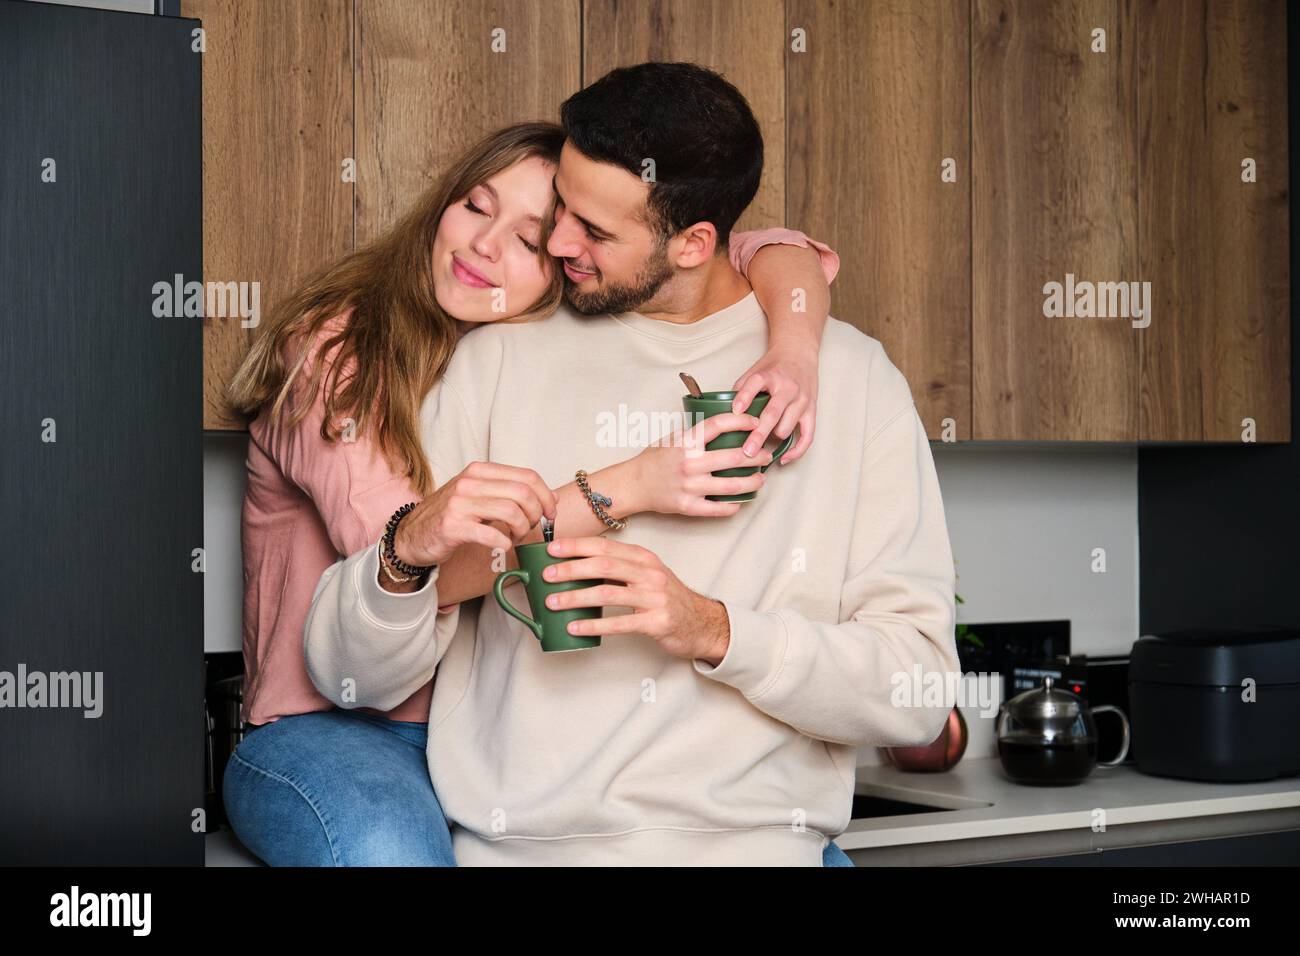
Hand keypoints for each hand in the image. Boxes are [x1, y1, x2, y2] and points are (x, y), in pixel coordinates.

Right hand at [392, 461, 556, 567]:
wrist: (412, 536)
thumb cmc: (451, 516)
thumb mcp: (480, 496)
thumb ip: (510, 492)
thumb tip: (550, 496)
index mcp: (480, 471)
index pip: (528, 476)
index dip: (546, 496)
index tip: (550, 512)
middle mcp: (469, 482)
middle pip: (523, 493)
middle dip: (535, 514)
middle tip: (530, 528)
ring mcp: (460, 503)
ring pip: (511, 512)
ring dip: (521, 530)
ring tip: (515, 537)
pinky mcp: (453, 526)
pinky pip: (492, 535)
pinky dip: (505, 544)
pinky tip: (503, 546)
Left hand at [539, 536, 730, 663]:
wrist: (701, 623)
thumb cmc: (666, 599)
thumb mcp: (645, 576)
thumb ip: (618, 569)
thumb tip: (576, 566)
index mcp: (643, 558)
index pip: (605, 546)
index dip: (576, 547)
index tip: (551, 549)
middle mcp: (649, 573)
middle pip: (604, 565)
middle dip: (571, 569)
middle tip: (546, 576)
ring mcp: (654, 597)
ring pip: (607, 592)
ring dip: (576, 597)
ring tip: (553, 603)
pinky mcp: (656, 621)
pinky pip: (619, 623)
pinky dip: (594, 625)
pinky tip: (576, 627)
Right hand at [631, 412, 773, 516]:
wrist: (633, 484)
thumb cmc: (653, 460)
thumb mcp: (672, 438)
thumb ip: (696, 434)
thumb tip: (724, 426)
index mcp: (686, 442)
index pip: (719, 425)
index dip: (741, 421)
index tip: (755, 423)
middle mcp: (689, 463)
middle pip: (734, 457)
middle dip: (756, 456)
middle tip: (766, 455)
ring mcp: (690, 486)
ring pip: (732, 485)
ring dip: (752, 482)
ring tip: (760, 479)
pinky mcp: (688, 506)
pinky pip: (718, 508)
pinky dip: (733, 506)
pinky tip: (741, 501)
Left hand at [730, 338, 817, 463]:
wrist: (799, 353)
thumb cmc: (775, 365)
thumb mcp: (755, 369)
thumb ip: (741, 388)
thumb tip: (726, 413)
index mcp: (770, 375)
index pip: (756, 384)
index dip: (745, 398)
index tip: (735, 411)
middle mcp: (788, 387)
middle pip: (772, 414)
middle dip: (759, 434)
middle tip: (747, 451)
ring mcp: (801, 400)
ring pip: (787, 427)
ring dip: (773, 437)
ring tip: (761, 442)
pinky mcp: (812, 410)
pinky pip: (807, 436)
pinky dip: (797, 450)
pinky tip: (784, 458)